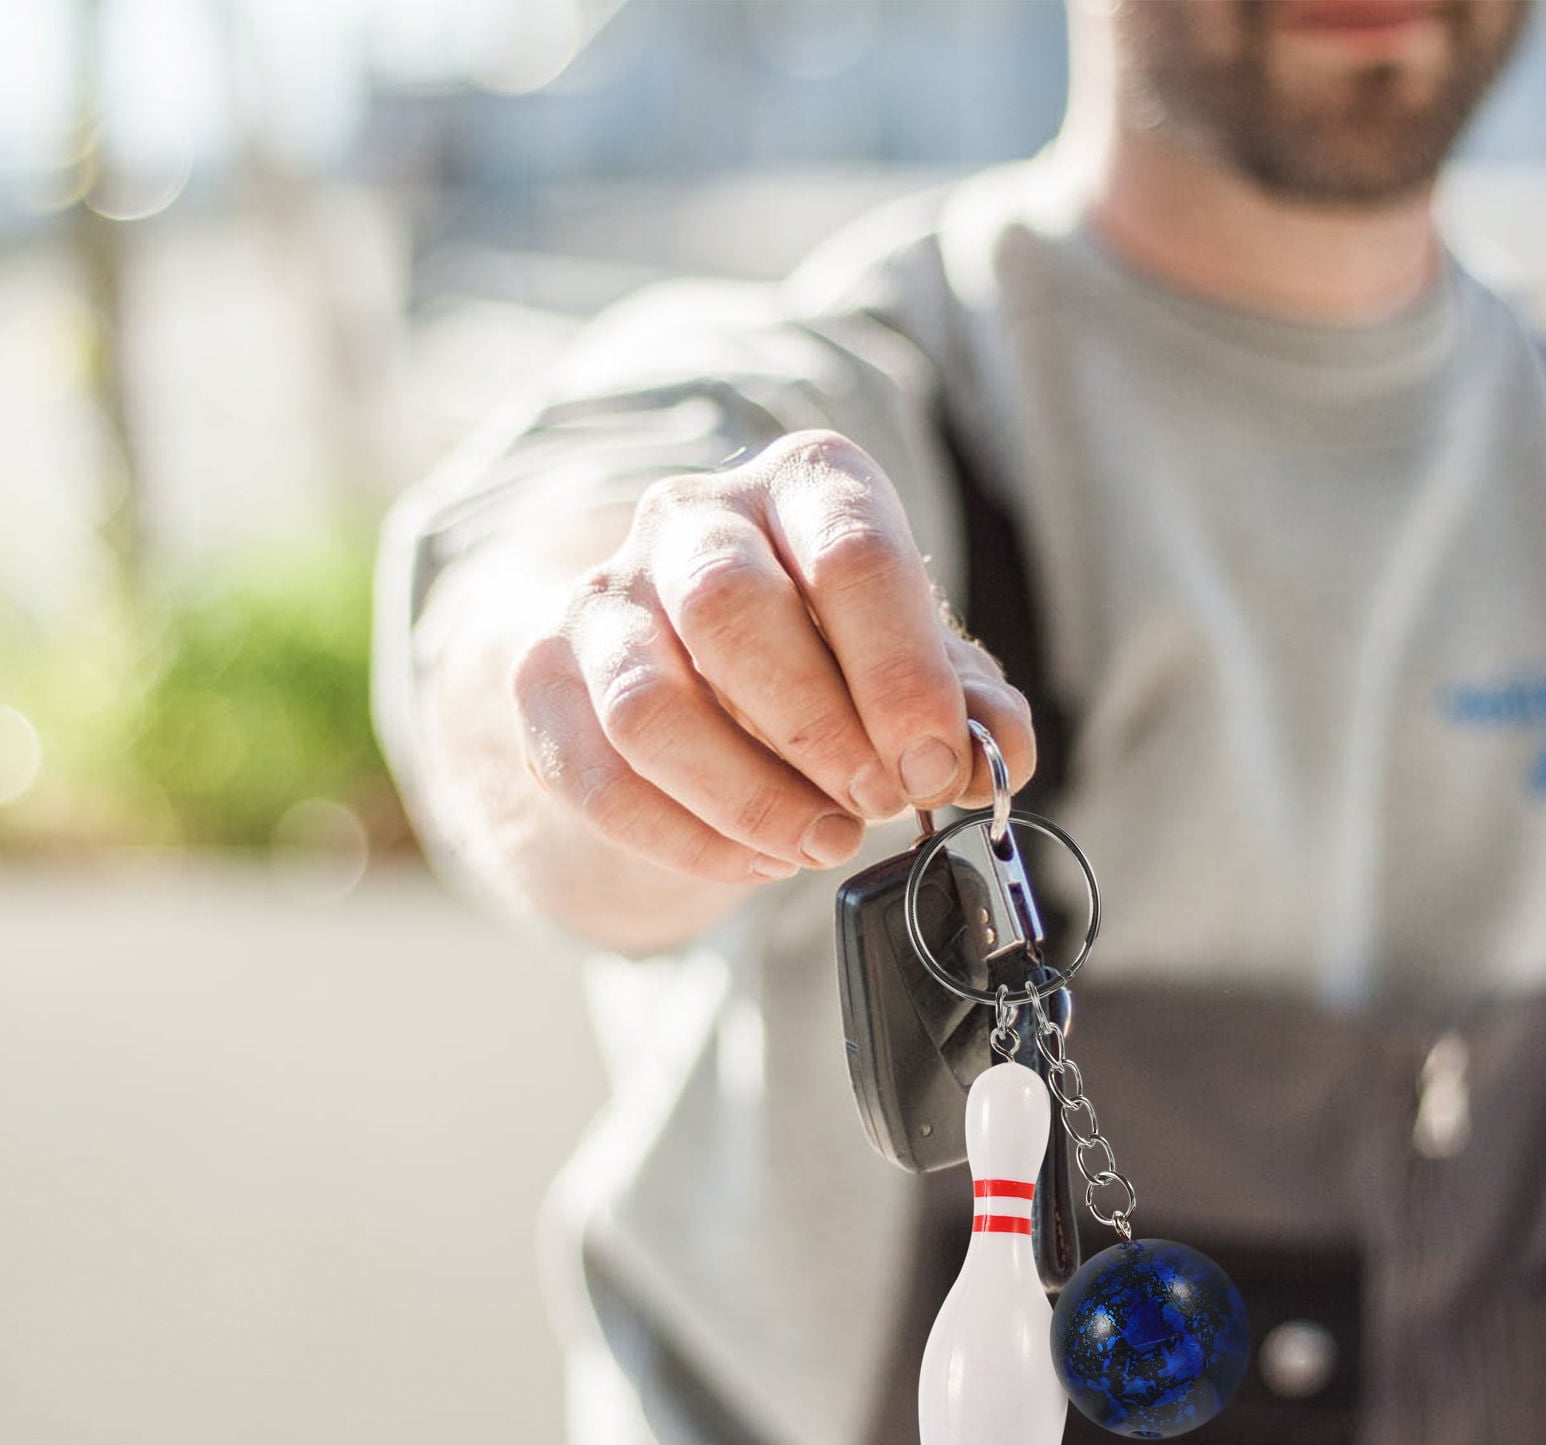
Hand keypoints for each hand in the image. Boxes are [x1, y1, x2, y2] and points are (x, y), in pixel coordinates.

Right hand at [510, 430, 1036, 883]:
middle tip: (876, 803)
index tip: (932, 766)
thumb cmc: (824, 651)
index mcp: (802, 483)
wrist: (693, 659)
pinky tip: (756, 860)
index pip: (849, 552)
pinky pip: (599, 778)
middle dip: (817, 730)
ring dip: (748, 798)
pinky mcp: (545, 681)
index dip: (899, 674)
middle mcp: (691, 518)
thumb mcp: (909, 662)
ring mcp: (605, 598)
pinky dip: (687, 841)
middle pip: (730, 609)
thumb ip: (963, 703)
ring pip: (648, 705)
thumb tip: (999, 752)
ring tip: (821, 843)